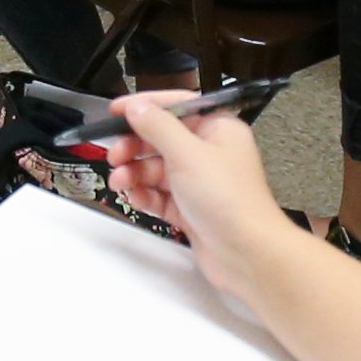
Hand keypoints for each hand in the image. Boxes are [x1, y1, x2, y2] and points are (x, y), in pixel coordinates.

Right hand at [99, 90, 283, 290]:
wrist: (246, 253)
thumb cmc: (233, 202)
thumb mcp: (188, 154)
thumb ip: (158, 126)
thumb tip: (137, 107)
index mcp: (218, 129)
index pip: (176, 106)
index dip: (145, 107)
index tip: (116, 111)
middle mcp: (209, 153)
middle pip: (162, 139)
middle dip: (135, 146)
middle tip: (115, 154)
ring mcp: (200, 182)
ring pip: (157, 169)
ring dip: (135, 173)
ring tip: (120, 181)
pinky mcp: (191, 208)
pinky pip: (160, 196)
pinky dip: (145, 195)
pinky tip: (135, 197)